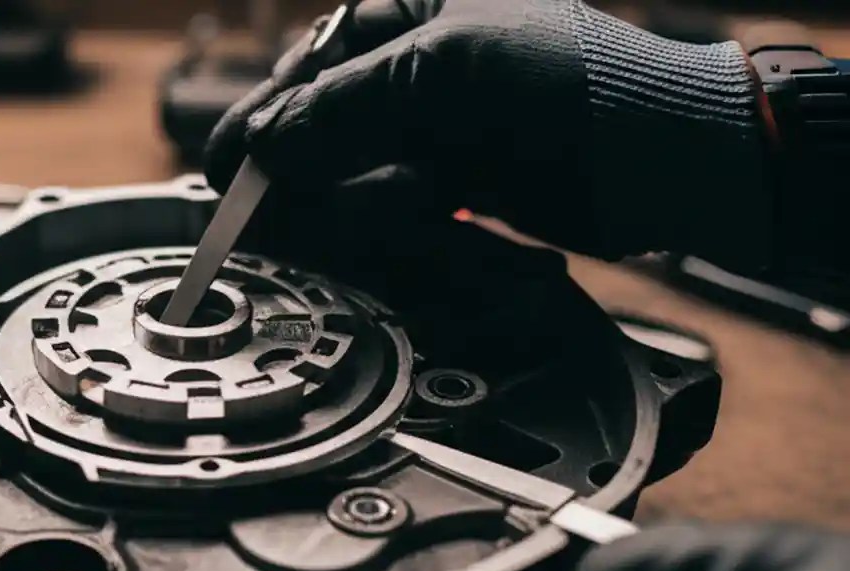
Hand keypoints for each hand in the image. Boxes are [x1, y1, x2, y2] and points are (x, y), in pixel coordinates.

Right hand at [205, 0, 775, 267]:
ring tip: (421, 204)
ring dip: (371, 203)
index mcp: (412, 11)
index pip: (311, 63)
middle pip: (323, 128)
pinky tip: (432, 224)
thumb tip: (261, 145)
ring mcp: (437, 129)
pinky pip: (399, 212)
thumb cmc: (570, 83)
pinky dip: (405, 228)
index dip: (264, 116)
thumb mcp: (443, 74)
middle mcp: (418, 67)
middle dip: (311, 171)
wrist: (667, 155)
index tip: (223, 167)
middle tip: (267, 214)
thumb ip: (341, 107)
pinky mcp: (459, 184)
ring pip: (355, 176)